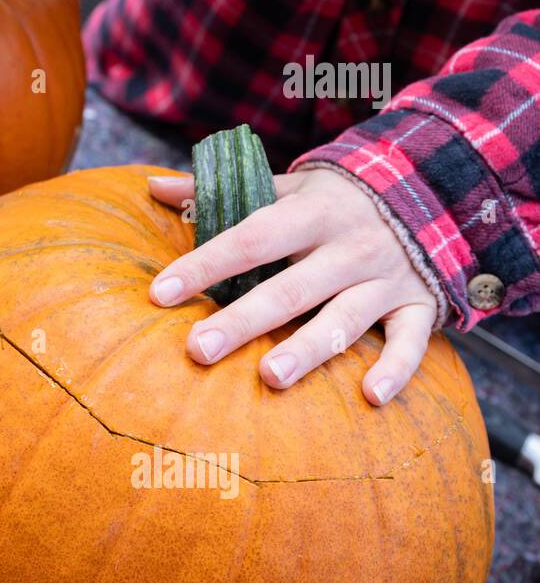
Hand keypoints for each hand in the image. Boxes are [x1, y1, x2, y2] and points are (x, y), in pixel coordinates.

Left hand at [147, 169, 438, 405]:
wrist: (429, 191)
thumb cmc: (333, 200)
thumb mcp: (286, 185)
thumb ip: (220, 191)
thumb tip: (153, 187)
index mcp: (311, 212)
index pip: (249, 238)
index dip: (205, 265)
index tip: (160, 292)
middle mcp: (350, 246)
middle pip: (289, 288)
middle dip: (243, 320)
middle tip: (198, 349)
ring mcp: (386, 278)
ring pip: (344, 319)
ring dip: (308, 350)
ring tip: (269, 378)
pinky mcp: (419, 305)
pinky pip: (411, 341)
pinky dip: (396, 369)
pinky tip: (370, 398)